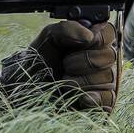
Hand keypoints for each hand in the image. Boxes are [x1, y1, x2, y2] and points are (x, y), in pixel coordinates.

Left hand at [0, 20, 117, 111]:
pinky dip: (93, 97)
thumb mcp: (47, 39)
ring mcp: (102, 83)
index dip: (99, 37)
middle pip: (109, 56)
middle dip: (84, 61)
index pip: (109, 33)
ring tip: (64, 82)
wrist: (24, 91)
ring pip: (107, 78)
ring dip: (81, 80)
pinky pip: (108, 99)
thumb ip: (66, 28)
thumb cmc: (37, 63)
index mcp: (91, 42)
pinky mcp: (100, 103)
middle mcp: (100, 61)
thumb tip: (88, 35)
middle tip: (65, 64)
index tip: (84, 41)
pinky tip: (81, 97)